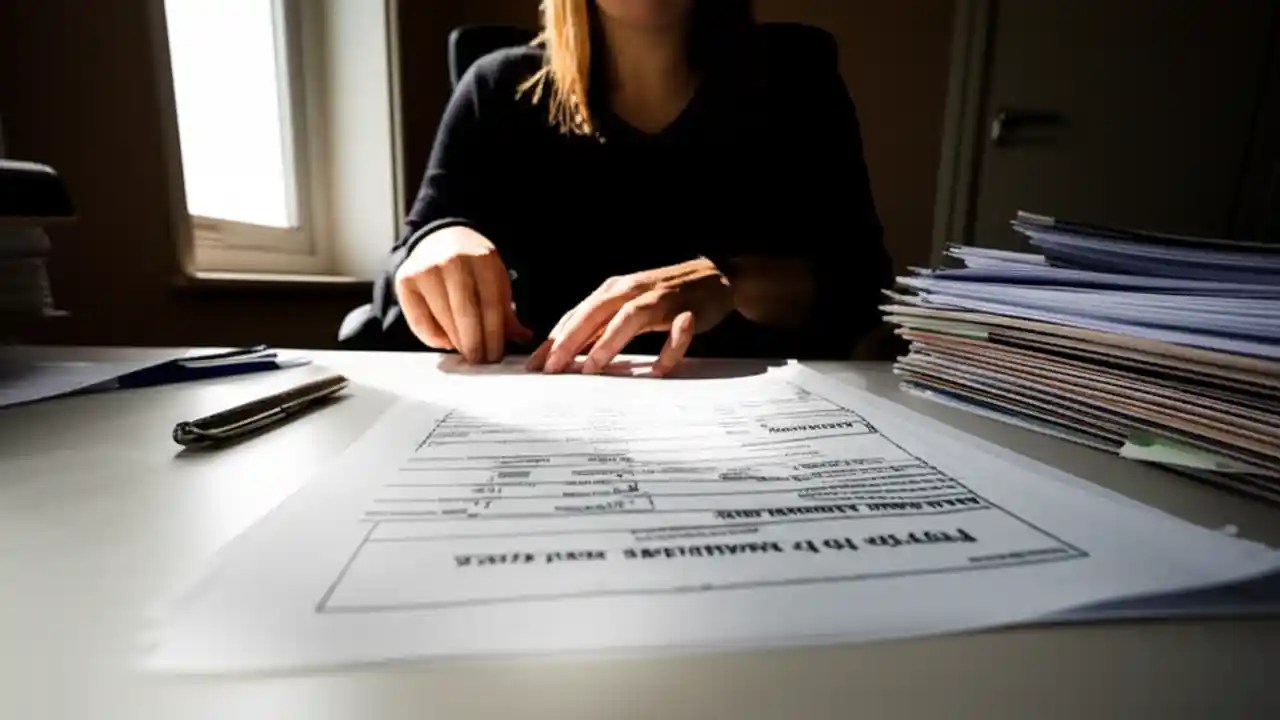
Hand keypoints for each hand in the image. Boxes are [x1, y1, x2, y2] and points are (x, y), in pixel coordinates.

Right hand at [394, 225, 532, 362]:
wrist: (441, 238)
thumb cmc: (472, 264)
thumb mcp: (495, 278)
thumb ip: (506, 309)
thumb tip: (523, 337)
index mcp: (482, 260)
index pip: (491, 306)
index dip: (495, 336)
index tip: (496, 355)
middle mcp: (452, 262)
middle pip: (466, 315)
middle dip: (475, 344)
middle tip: (480, 360)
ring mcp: (426, 270)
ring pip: (443, 320)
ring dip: (457, 343)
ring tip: (467, 352)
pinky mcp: (406, 281)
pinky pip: (419, 321)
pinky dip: (434, 338)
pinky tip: (447, 342)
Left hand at [527, 258, 734, 376]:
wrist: (714, 276)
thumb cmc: (663, 296)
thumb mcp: (626, 306)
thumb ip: (600, 327)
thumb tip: (565, 354)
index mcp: (613, 290)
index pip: (577, 315)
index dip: (554, 340)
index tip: (535, 366)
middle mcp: (632, 290)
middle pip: (595, 313)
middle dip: (571, 340)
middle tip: (553, 368)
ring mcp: (661, 298)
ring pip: (629, 317)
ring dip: (609, 341)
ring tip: (592, 367)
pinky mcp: (689, 309)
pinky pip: (678, 331)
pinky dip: (668, 350)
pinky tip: (659, 369)